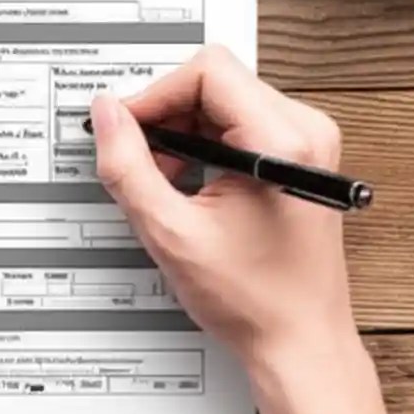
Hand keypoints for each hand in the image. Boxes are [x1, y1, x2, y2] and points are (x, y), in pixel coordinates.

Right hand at [91, 46, 352, 362]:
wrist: (299, 341)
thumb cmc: (256, 300)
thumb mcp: (171, 232)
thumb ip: (128, 166)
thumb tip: (107, 116)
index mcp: (283, 141)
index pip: (207, 71)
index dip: (155, 95)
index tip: (127, 127)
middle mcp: (305, 131)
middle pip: (215, 81)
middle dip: (167, 116)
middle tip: (143, 161)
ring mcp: (307, 142)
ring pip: (223, 100)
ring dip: (183, 132)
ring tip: (167, 180)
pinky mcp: (299, 156)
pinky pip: (239, 122)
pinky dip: (203, 144)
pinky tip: (190, 183)